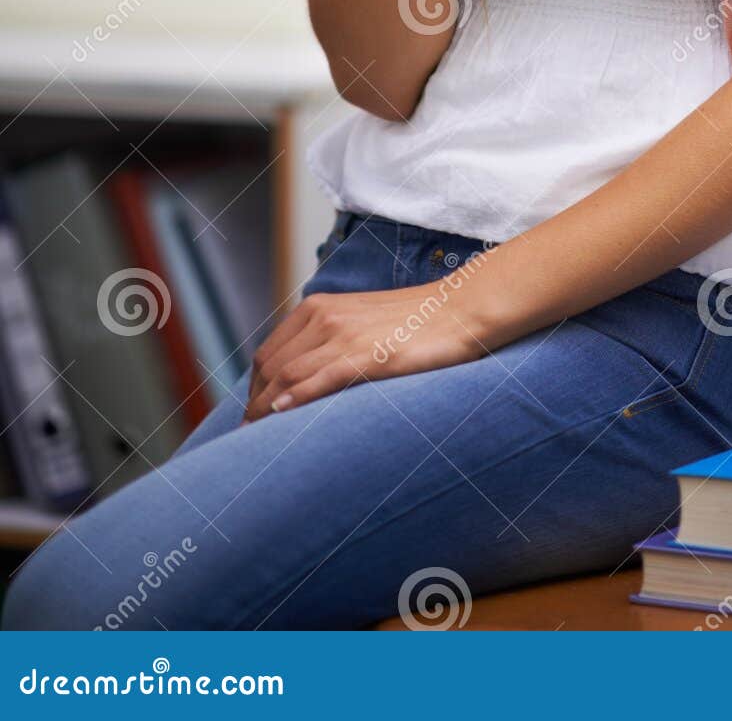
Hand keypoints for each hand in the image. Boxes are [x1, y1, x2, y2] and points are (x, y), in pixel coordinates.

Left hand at [243, 277, 490, 420]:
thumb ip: (330, 341)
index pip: (269, 354)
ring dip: (266, 411)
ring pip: (288, 376)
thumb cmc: (415, 322)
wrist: (461, 309)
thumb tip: (303, 380)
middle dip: (255, 405)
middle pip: (271, 368)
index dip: (256, 390)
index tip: (254, 419)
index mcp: (320, 308)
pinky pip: (320, 378)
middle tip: (252, 439)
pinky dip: (296, 398)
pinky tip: (281, 416)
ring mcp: (345, 334)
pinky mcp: (368, 354)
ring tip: (258, 442)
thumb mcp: (361, 323)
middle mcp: (325, 317)